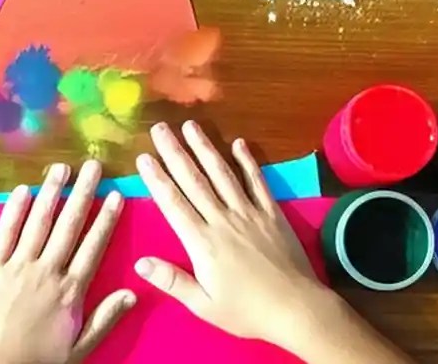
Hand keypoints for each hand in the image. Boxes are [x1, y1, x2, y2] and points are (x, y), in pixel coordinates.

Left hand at [0, 161, 136, 363]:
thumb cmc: (36, 361)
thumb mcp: (79, 348)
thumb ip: (104, 318)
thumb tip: (132, 294)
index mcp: (71, 291)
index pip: (93, 246)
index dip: (106, 219)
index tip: (115, 195)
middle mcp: (47, 272)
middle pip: (69, 226)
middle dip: (83, 193)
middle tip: (93, 166)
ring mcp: (18, 267)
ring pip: (39, 222)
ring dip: (51, 192)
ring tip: (61, 168)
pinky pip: (5, 233)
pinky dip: (14, 211)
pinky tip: (23, 191)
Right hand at [134, 121, 329, 348]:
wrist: (297, 309)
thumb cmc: (247, 311)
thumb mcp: (204, 305)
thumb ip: (172, 281)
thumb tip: (140, 262)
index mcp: (203, 242)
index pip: (173, 203)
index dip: (157, 179)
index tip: (143, 157)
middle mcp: (223, 219)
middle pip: (194, 180)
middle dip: (174, 152)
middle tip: (160, 128)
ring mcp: (249, 213)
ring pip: (222, 174)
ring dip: (205, 148)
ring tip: (190, 126)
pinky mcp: (272, 214)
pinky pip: (258, 182)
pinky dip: (248, 162)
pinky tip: (238, 143)